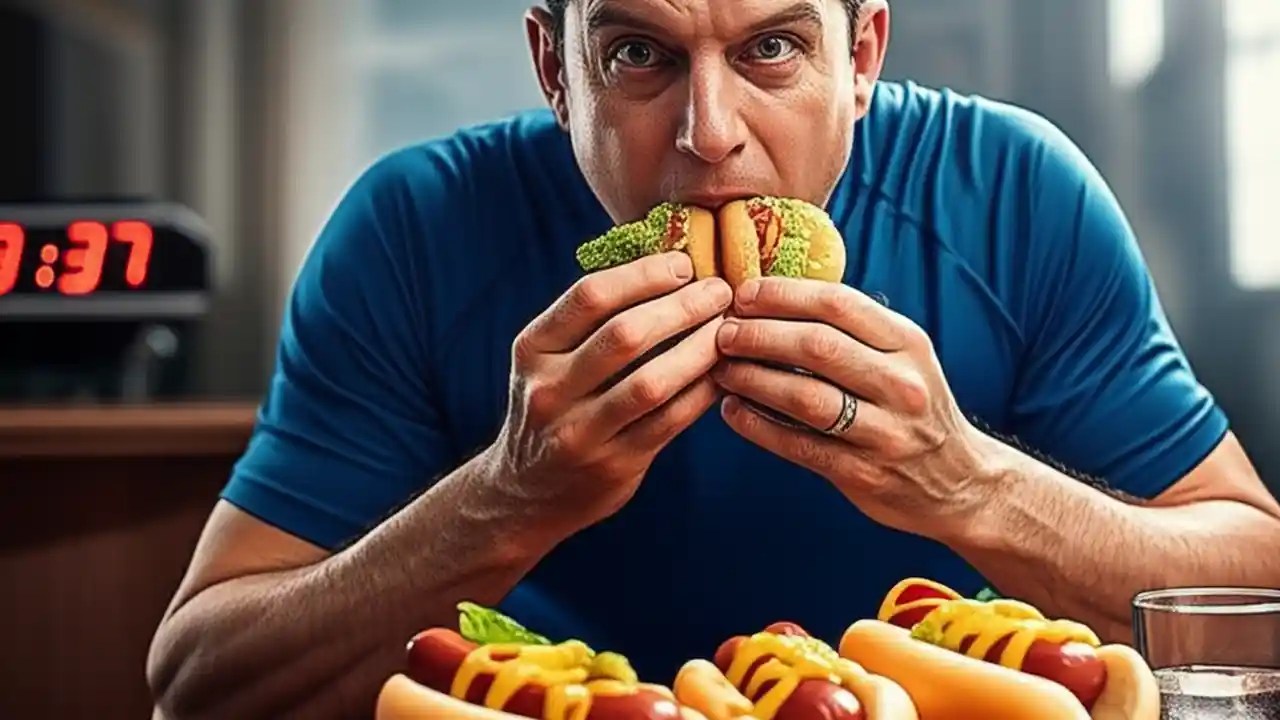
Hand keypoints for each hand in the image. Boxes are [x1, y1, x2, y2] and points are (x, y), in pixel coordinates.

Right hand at [482, 252, 732, 536]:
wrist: (526, 490)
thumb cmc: (555, 406)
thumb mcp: (549, 359)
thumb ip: (593, 322)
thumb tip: (669, 267)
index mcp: (533, 349)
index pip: (590, 296)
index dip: (644, 275)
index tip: (685, 264)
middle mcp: (548, 390)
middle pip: (625, 335)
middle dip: (682, 306)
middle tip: (720, 291)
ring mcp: (579, 432)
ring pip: (652, 381)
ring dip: (699, 349)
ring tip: (727, 329)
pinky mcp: (612, 466)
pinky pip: (669, 420)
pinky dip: (702, 391)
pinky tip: (722, 372)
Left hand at [710, 278, 998, 538]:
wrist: (959, 482)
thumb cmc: (913, 408)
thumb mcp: (902, 356)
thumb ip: (852, 329)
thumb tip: (776, 294)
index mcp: (908, 343)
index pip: (838, 304)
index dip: (783, 295)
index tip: (743, 294)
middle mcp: (901, 384)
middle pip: (817, 346)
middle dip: (759, 335)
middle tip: (722, 333)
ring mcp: (885, 432)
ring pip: (805, 397)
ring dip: (753, 379)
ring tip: (722, 370)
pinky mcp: (864, 473)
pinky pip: (799, 445)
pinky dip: (758, 426)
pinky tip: (733, 411)